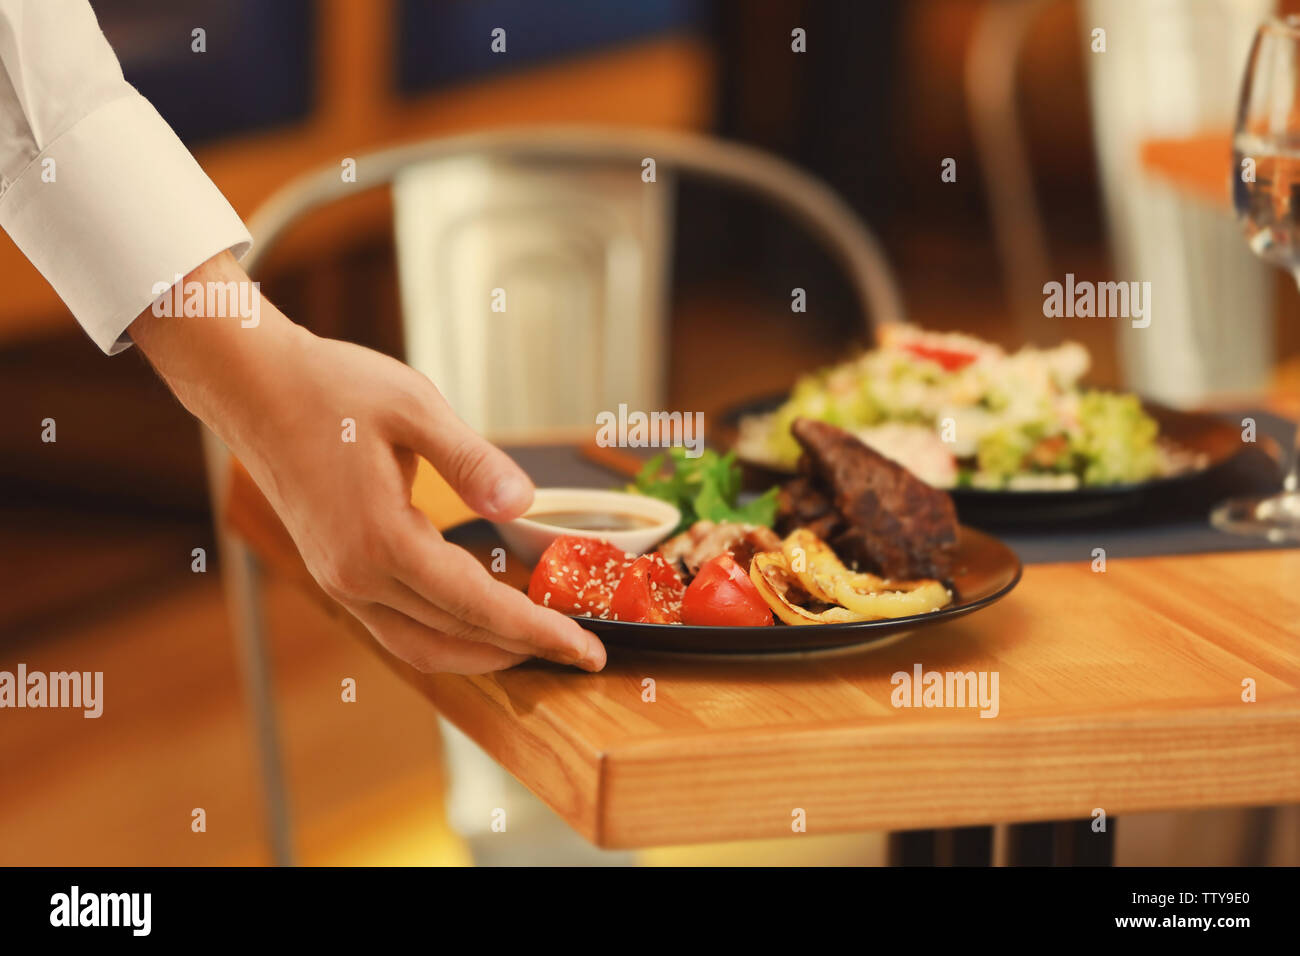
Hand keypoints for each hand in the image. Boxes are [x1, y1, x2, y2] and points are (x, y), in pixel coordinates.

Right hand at [130, 252, 606, 673]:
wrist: (253, 387)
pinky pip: (399, 628)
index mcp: (381, 540)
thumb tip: (523, 505)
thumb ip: (473, 460)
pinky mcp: (336, 574)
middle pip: (455, 639)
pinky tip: (482, 621)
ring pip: (423, 646)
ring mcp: (341, 581)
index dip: (538, 632)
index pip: (477, 607)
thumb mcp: (413, 406)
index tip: (588, 651)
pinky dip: (448, 636)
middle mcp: (356, 576)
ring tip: (539, 644)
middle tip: (581, 652)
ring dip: (484, 654)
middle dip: (523, 651)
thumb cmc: (330, 387)